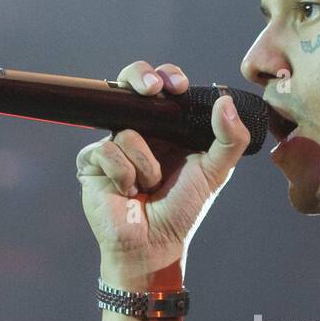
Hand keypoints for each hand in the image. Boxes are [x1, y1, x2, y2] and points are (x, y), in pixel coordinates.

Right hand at [76, 61, 250, 274]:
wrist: (154, 243)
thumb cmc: (183, 209)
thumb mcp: (215, 172)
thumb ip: (229, 139)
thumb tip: (225, 100)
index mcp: (167, 128)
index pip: (163, 88)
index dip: (166, 76)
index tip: (178, 86)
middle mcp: (139, 130)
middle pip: (130, 84)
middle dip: (140, 78)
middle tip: (152, 89)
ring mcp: (113, 144)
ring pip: (127, 130)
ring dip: (146, 165)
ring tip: (148, 186)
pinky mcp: (90, 162)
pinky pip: (107, 151)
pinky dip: (124, 175)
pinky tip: (128, 192)